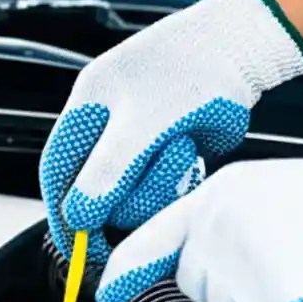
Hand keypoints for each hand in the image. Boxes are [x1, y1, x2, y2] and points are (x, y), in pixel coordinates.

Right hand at [40, 0, 302, 262]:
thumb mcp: (143, 123)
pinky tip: (190, 156)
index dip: (64, 214)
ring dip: (157, 184)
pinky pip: (159, 190)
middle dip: (125, 196)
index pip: (57, 172)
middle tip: (151, 194)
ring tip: (181, 152)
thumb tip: (78, 215)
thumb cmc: (191, 72)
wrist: (245, 51)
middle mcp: (108, 128)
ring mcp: (139, 143)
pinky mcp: (167, 155)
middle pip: (95, 190)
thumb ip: (107, 171)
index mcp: (87, 109)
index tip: (79, 250)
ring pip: (131, 194)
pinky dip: (175, 181)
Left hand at [95, 119, 302, 301]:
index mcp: (214, 200)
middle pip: (197, 288)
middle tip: (279, 263)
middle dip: (230, 288)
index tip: (106, 289)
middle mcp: (216, 234)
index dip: (128, 267)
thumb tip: (200, 254)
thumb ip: (221, 221)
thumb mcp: (262, 190)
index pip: (154, 239)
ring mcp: (239, 271)